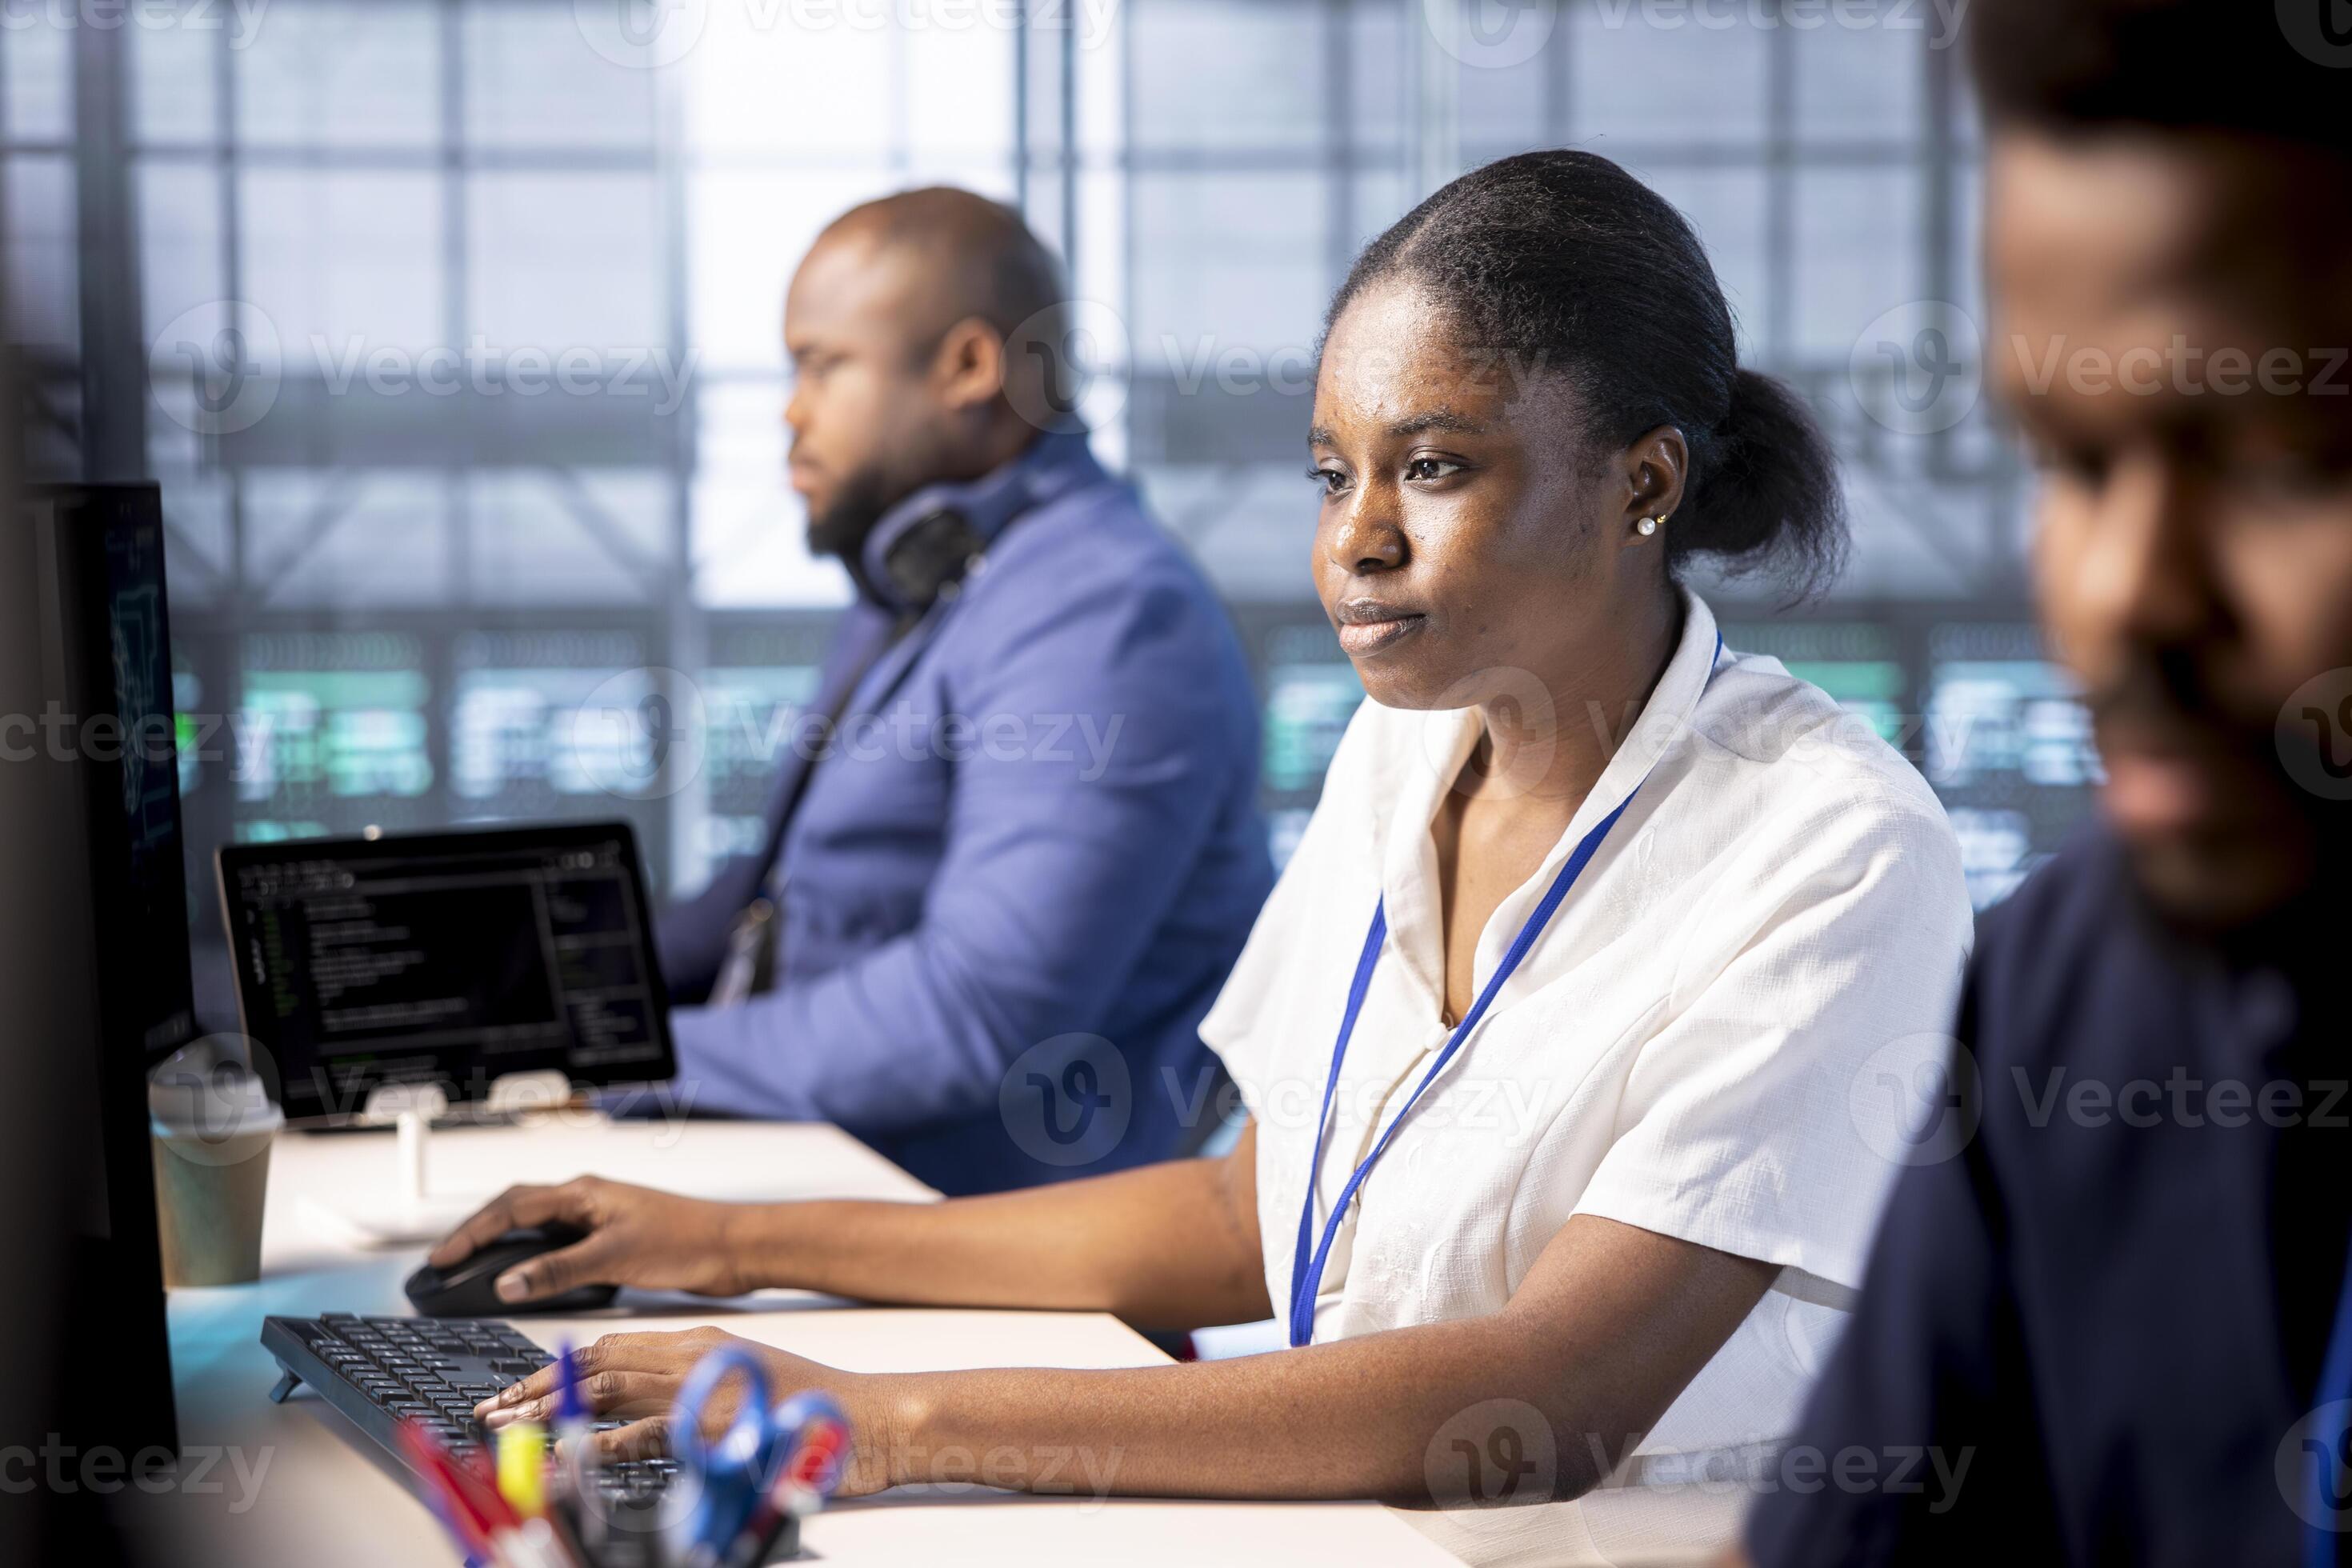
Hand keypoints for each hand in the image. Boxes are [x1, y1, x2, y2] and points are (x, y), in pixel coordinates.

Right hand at [426, 1177, 757, 1303]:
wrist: (735, 1247)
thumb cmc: (686, 1242)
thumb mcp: (614, 1257)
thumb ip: (558, 1270)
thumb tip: (506, 1282)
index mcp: (584, 1193)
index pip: (511, 1207)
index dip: (472, 1233)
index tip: (441, 1257)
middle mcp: (587, 1199)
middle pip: (516, 1208)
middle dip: (477, 1232)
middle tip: (443, 1260)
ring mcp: (599, 1218)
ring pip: (536, 1225)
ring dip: (502, 1243)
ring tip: (471, 1267)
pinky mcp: (611, 1239)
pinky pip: (557, 1243)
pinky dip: (532, 1257)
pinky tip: (524, 1276)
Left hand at [474, 1326, 896, 1497]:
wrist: (871, 1415)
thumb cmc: (815, 1409)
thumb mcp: (745, 1385)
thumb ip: (697, 1392)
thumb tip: (650, 1416)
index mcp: (700, 1342)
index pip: (615, 1345)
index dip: (561, 1364)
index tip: (521, 1385)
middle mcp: (693, 1355)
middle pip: (596, 1360)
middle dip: (535, 1383)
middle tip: (492, 1407)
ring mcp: (700, 1387)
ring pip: (602, 1389)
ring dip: (546, 1407)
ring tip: (504, 1428)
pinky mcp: (711, 1423)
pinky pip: (635, 1435)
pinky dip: (591, 1447)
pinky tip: (561, 1459)